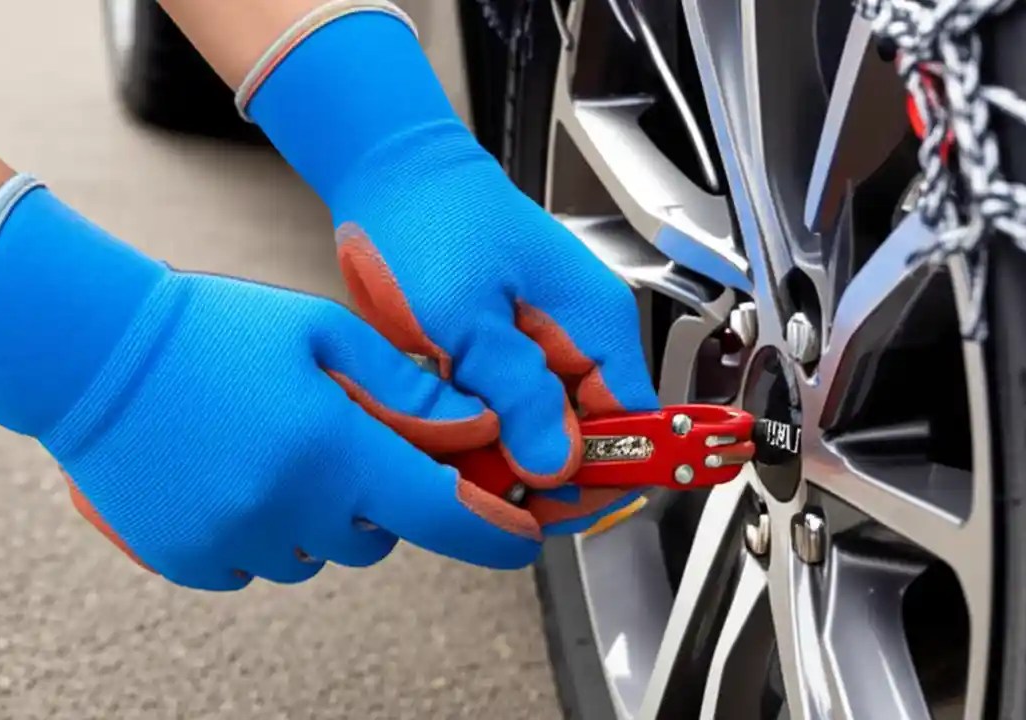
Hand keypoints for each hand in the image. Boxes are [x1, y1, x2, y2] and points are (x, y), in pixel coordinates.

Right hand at [52, 273, 545, 588]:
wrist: (91, 353)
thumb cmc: (210, 329)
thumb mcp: (323, 332)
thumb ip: (406, 389)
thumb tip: (475, 427)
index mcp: (330, 446)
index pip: (439, 511)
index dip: (492, 532)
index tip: (521, 540)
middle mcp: (286, 506)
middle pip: (373, 537)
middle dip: (376, 500)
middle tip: (341, 442)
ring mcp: (233, 541)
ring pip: (315, 556)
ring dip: (318, 517)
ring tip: (276, 450)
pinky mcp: (189, 561)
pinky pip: (256, 567)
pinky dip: (264, 534)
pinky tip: (237, 476)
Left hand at [242, 9, 659, 533]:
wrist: (389, 171)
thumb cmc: (430, 220)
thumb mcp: (466, 318)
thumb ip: (518, 395)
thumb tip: (558, 466)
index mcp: (594, 324)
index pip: (636, 424)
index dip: (605, 475)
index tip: (554, 509)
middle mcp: (579, 337)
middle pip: (590, 435)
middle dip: (545, 474)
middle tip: (490, 496)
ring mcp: (542, 342)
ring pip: (546, 429)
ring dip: (509, 458)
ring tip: (461, 471)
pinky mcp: (506, 347)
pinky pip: (513, 409)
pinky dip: (487, 434)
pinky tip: (452, 444)